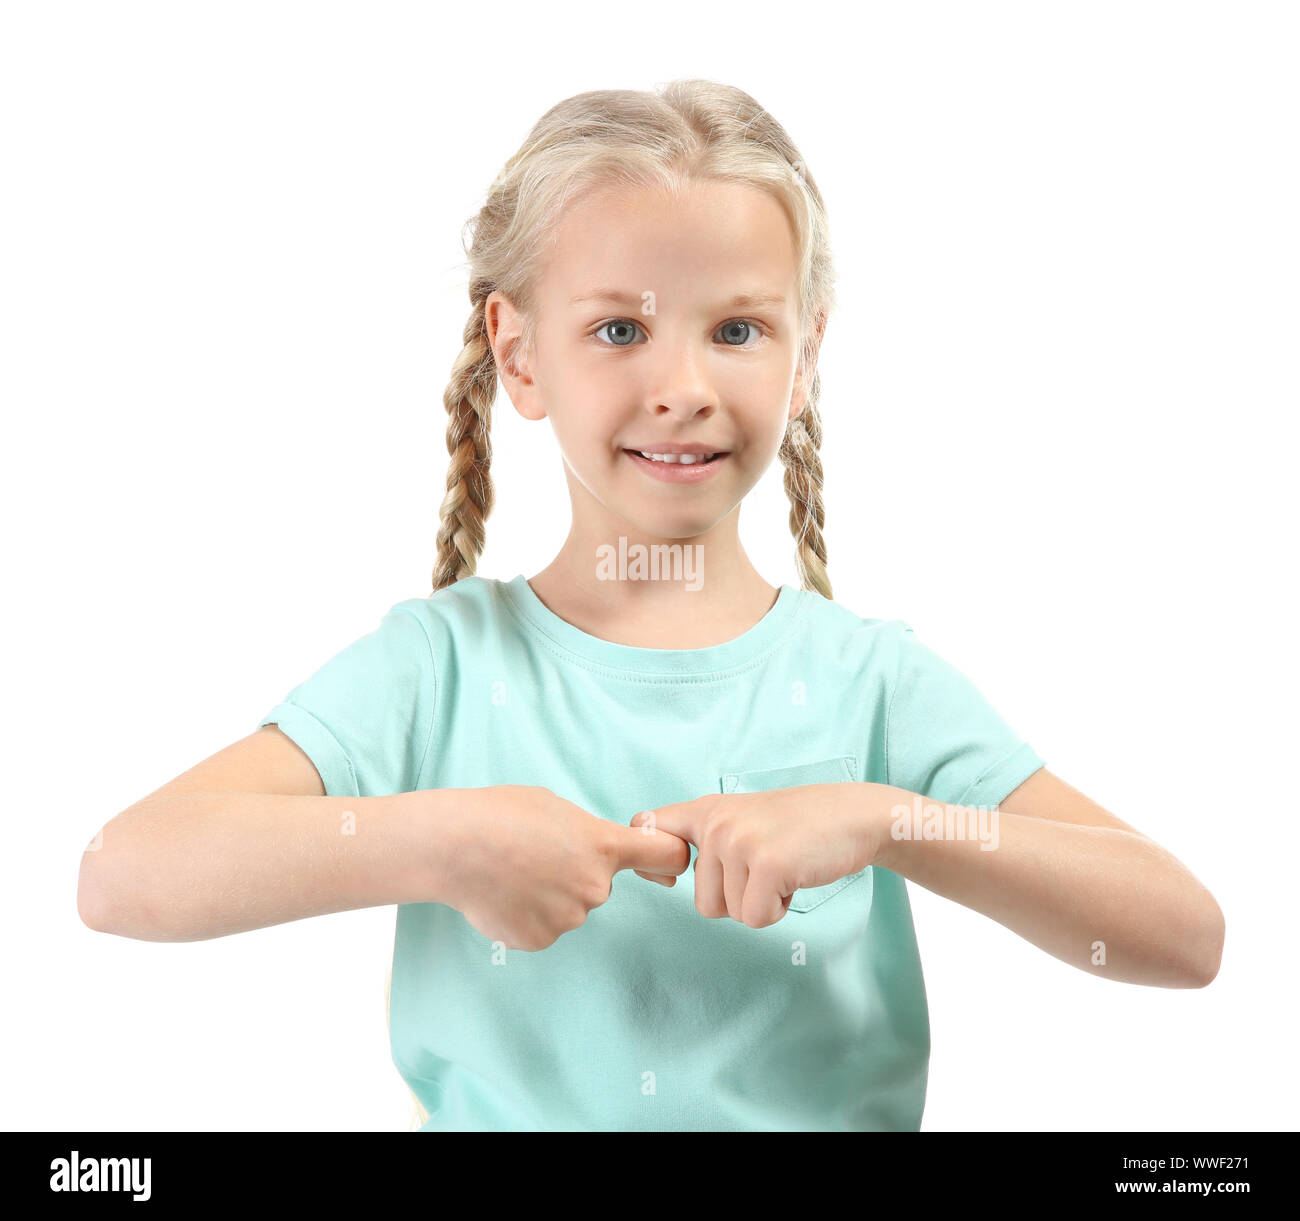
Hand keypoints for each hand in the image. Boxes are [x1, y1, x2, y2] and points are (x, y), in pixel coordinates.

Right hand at [440, 785, 690, 950]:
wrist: (453, 846)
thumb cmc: (500, 814)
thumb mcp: (555, 808)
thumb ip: (588, 833)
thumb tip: (596, 852)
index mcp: (603, 846)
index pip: (666, 856)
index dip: (668, 859)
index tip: (663, 864)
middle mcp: (594, 886)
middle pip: (600, 883)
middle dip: (577, 872)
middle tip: (536, 855)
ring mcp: (568, 918)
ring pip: (570, 906)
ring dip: (550, 894)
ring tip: (512, 872)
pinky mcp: (540, 940)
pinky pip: (544, 927)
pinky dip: (528, 915)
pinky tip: (504, 894)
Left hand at [629, 782, 887, 927]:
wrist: (854, 816)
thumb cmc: (799, 826)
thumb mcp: (742, 818)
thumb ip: (703, 837)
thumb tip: (657, 874)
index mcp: (705, 811)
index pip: (646, 825)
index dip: (652, 862)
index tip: (673, 876)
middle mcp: (715, 823)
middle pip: (703, 902)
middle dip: (740, 898)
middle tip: (768, 866)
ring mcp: (739, 843)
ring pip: (732, 913)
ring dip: (761, 903)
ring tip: (783, 867)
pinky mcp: (767, 865)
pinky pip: (757, 918)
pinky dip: (780, 909)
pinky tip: (795, 876)